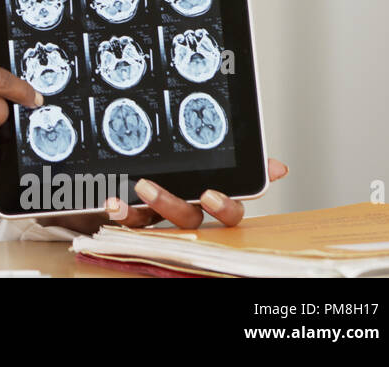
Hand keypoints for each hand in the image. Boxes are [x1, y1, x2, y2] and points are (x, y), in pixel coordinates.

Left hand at [37, 158, 289, 232]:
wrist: (152, 185)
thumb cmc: (194, 177)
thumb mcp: (222, 167)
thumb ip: (248, 167)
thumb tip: (278, 168)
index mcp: (212, 204)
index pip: (228, 214)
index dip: (222, 207)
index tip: (211, 194)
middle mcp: (188, 216)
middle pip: (187, 218)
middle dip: (170, 203)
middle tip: (148, 186)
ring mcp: (160, 219)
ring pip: (152, 222)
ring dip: (137, 210)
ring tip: (122, 196)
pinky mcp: (135, 218)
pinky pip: (128, 220)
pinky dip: (118, 211)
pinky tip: (111, 201)